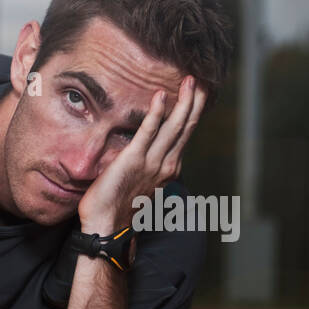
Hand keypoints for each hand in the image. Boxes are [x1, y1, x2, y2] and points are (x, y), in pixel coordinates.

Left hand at [77, 74, 205, 233]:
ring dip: (184, 102)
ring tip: (191, 81)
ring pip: (174, 127)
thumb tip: (144, 155)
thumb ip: (146, 167)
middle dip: (195, 103)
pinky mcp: (134, 160)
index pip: (184, 136)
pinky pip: (148, 131)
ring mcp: (152, 162)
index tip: (196, 96)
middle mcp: (166, 165)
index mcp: (168, 170)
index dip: (191, 114)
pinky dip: (156, 112)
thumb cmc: (118, 209)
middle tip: (202, 81)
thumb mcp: (139, 185)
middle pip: (186, 128)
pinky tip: (161, 95)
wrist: (106, 227)